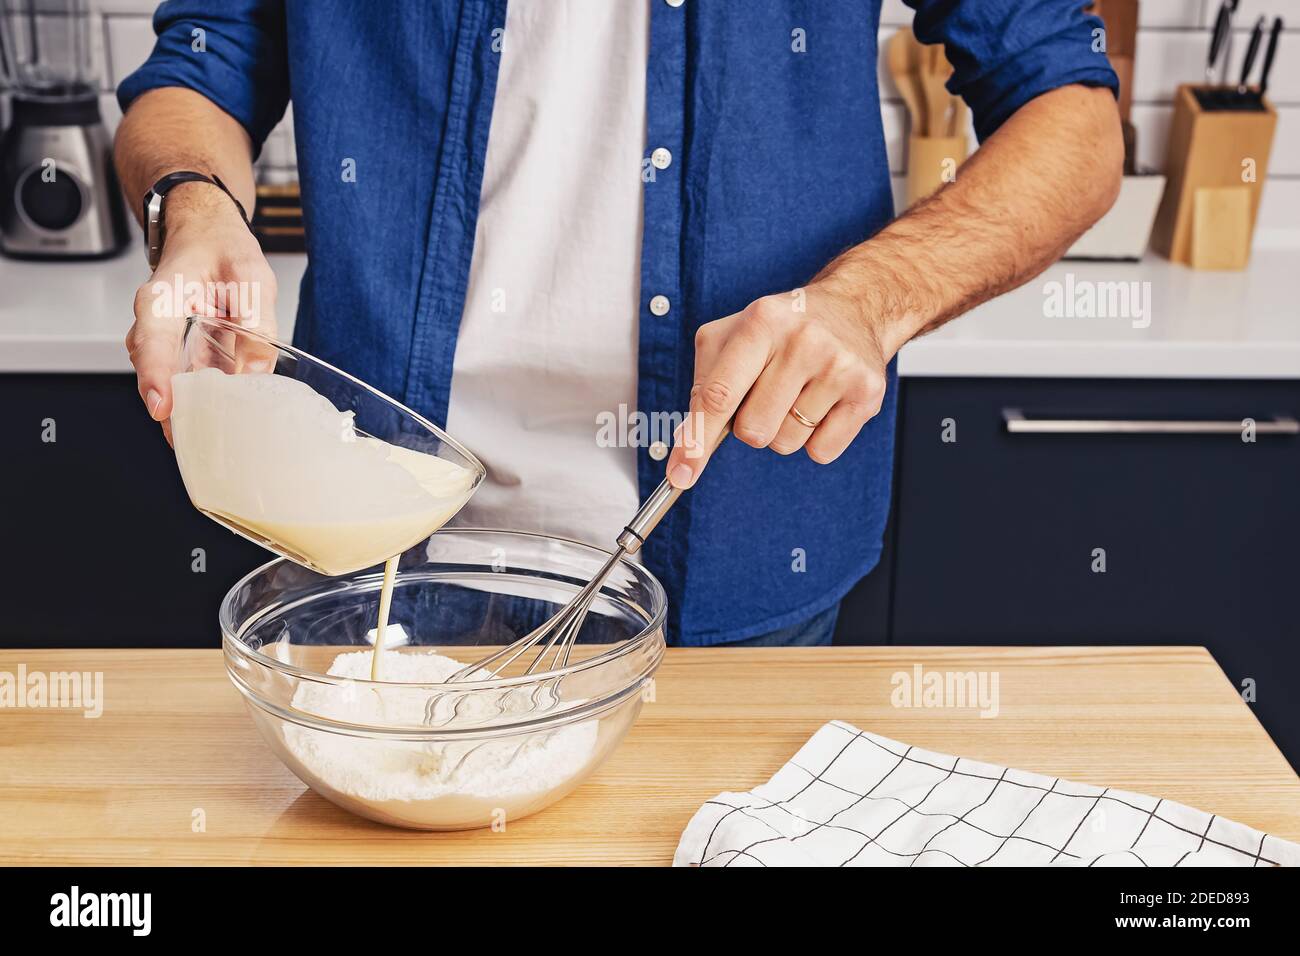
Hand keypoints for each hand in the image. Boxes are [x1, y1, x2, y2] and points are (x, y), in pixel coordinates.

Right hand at [125, 182, 276, 442]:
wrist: (208, 234)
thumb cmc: (222, 248)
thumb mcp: (251, 274)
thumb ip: (255, 320)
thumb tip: (256, 371)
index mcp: (163, 298)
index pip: (152, 341)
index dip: (155, 377)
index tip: (161, 406)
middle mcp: (156, 325)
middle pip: (154, 374)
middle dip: (171, 412)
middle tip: (193, 444)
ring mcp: (166, 344)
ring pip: (169, 385)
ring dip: (187, 414)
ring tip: (212, 445)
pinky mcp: (182, 356)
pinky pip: (187, 385)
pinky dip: (202, 405)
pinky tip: (226, 426)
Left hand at [666, 281, 895, 487]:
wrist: (852, 308)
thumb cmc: (780, 330)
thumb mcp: (731, 338)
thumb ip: (704, 386)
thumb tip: (688, 447)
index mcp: (759, 322)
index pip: (718, 395)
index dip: (696, 441)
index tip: (680, 476)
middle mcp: (802, 341)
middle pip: (752, 431)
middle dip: (750, 424)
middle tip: (766, 392)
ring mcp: (838, 366)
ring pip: (785, 444)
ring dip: (783, 429)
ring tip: (797, 392)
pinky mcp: (866, 392)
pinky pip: (821, 452)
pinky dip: (815, 439)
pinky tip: (822, 403)